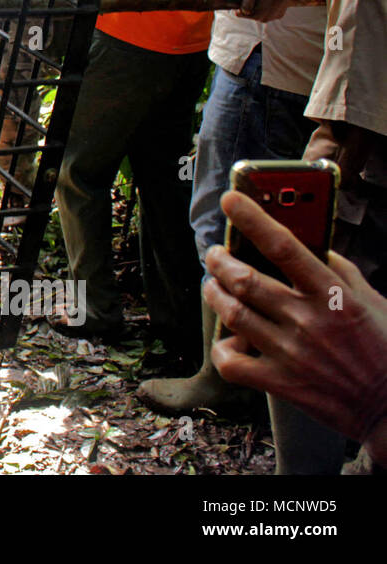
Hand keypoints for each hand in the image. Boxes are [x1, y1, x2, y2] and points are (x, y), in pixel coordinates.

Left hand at [204, 190, 386, 459]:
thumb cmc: (385, 349)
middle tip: (215, 255)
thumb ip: (339, 271)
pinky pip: (231, 362)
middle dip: (219, 261)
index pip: (284, 246)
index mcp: (332, 295)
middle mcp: (307, 320)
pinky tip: (230, 339)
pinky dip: (222, 348)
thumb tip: (312, 245)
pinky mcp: (281, 382)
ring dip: (213, 294)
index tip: (231, 200)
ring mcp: (291, 352)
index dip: (253, 219)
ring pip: (231, 313)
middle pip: (244, 279)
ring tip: (212, 286)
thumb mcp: (372, 301)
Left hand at [238, 0, 301, 21]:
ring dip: (259, 6)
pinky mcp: (280, 13)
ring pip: (261, 12)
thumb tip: (240, 12)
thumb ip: (245, 4)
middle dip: (250, 6)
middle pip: (252, 14)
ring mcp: (274, 16)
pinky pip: (269, 10)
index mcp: (258, 16)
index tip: (237, 3)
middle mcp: (266, 19)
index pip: (242, 14)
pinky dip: (268, 5)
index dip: (238, 8)